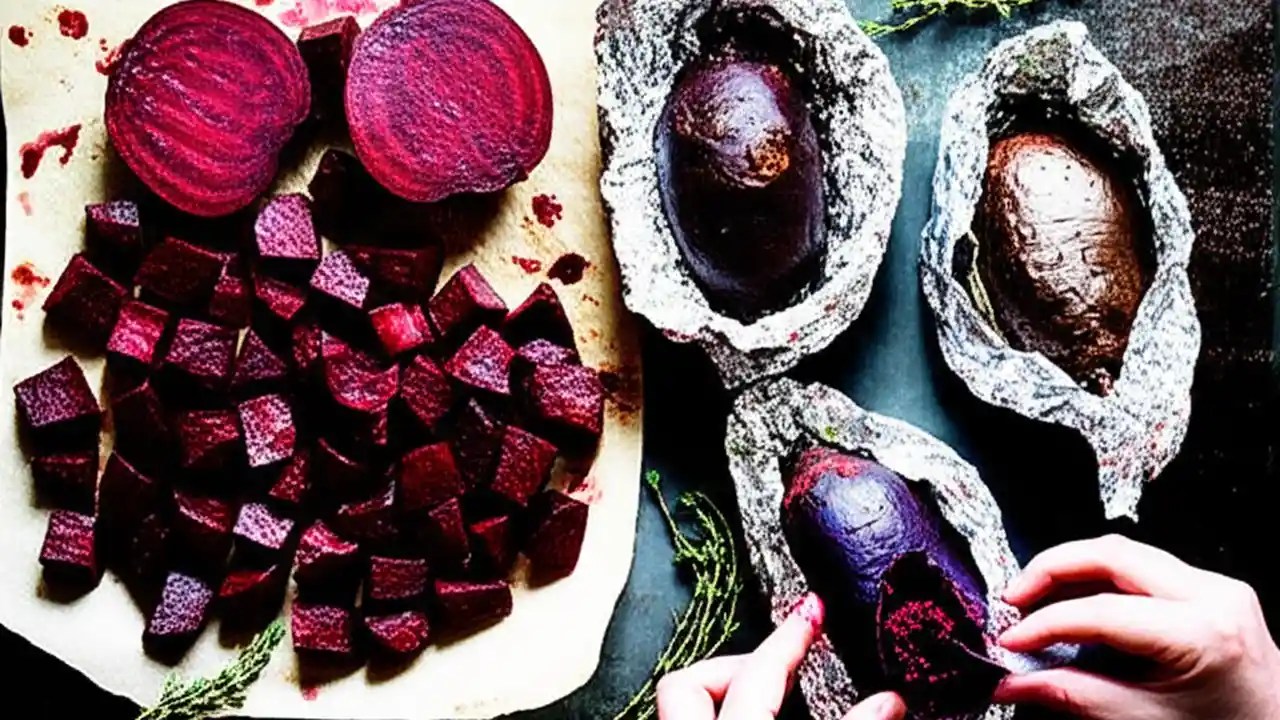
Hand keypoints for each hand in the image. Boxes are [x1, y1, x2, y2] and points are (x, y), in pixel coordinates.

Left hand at [656, 593, 905, 719]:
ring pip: (680, 703)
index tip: (813, 610)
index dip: (792, 636)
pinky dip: (718, 713)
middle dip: (736, 661)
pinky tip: (744, 717)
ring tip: (767, 690)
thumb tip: (890, 702)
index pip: (759, 672)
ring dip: (722, 687)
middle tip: (782, 657)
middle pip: (687, 680)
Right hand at [994, 534, 1279, 719]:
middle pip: (1112, 555)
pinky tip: (1074, 601)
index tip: (1010, 639)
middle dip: (1053, 570)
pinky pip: (1144, 568)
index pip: (1102, 612)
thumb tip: (1014, 680)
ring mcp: (1218, 589)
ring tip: (1036, 598)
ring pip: (1125, 553)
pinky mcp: (1212, 591)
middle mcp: (1216, 597)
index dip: (1044, 623)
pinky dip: (1101, 579)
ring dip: (1074, 570)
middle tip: (1014, 599)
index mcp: (1204, 634)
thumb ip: (1071, 695)